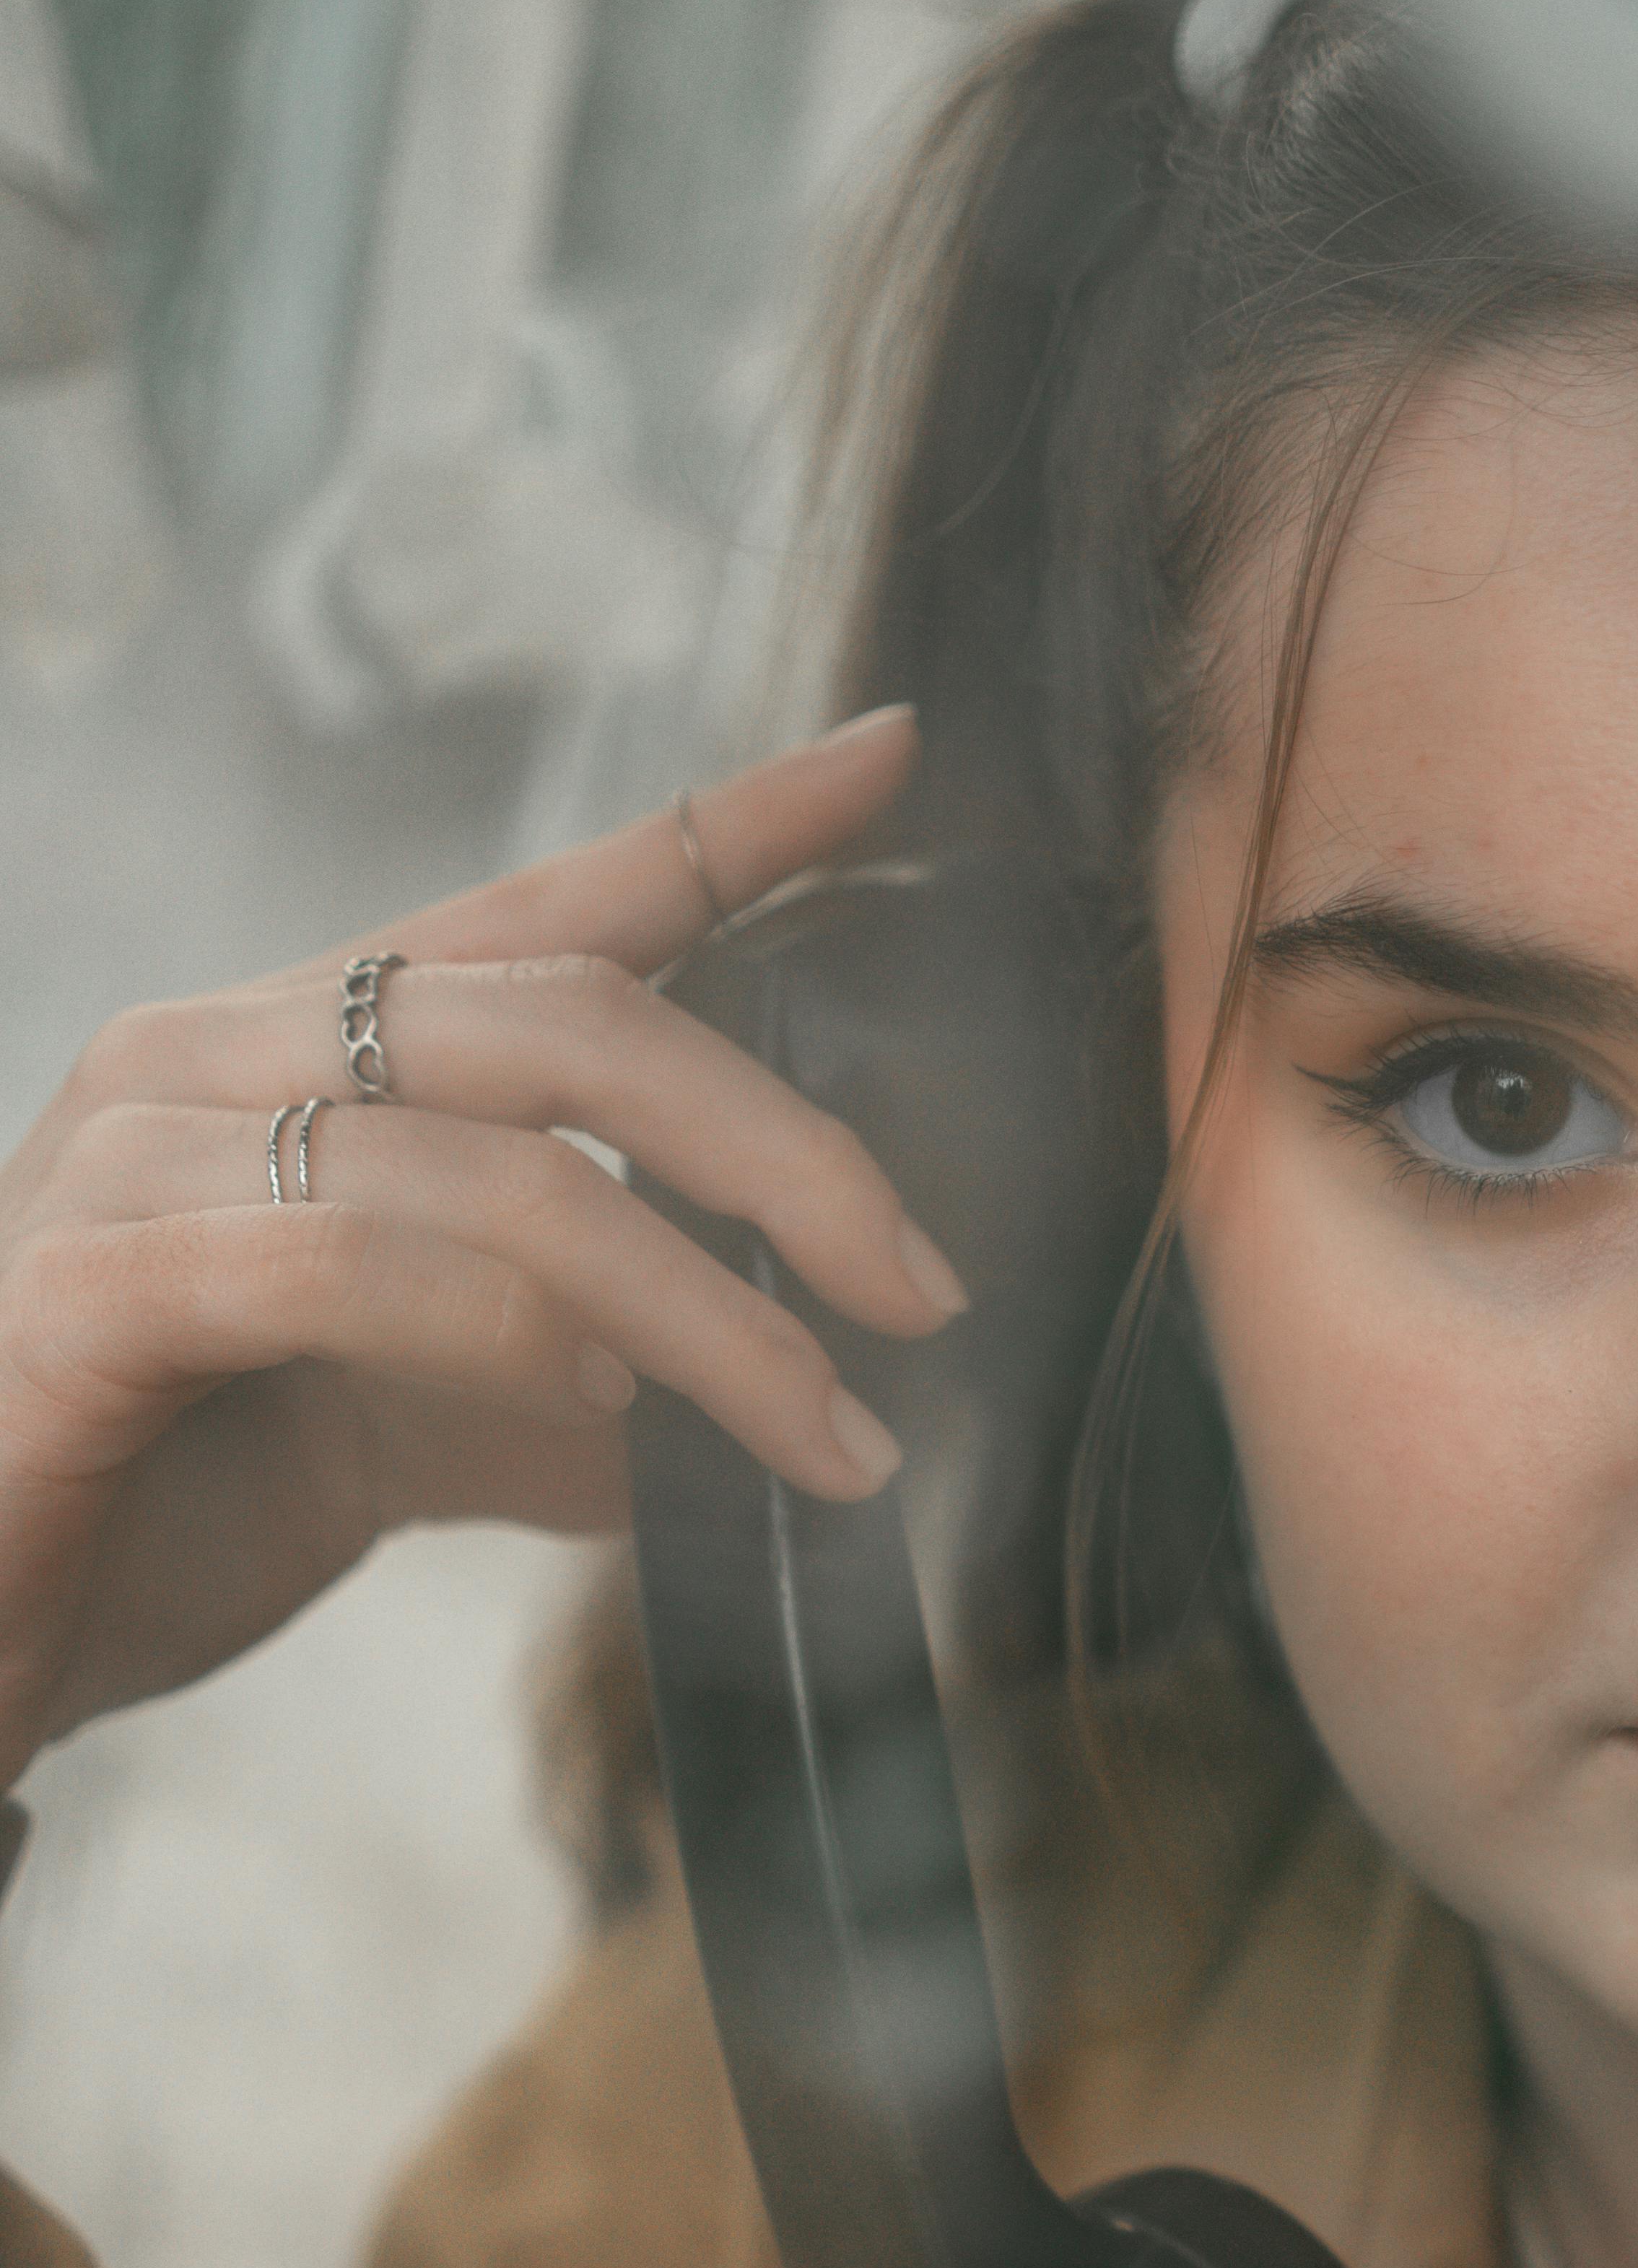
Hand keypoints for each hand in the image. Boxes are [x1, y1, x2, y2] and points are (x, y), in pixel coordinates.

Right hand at [0, 709, 942, 1789]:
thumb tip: (750, 1422)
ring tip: (827, 1433)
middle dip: (786, 1153)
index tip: (892, 755)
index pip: (546, 905)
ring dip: (704, 1311)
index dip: (725, 829)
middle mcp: (209, 1055)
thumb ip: (558, 1406)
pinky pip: (336, 1262)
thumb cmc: (140, 1512)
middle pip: (571, 1015)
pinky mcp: (80, 1293)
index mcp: (294, 1052)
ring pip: (499, 1163)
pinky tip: (602, 1414)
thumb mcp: (396, 1441)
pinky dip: (499, 1329)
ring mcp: (133, 1161)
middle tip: (923, 1293)